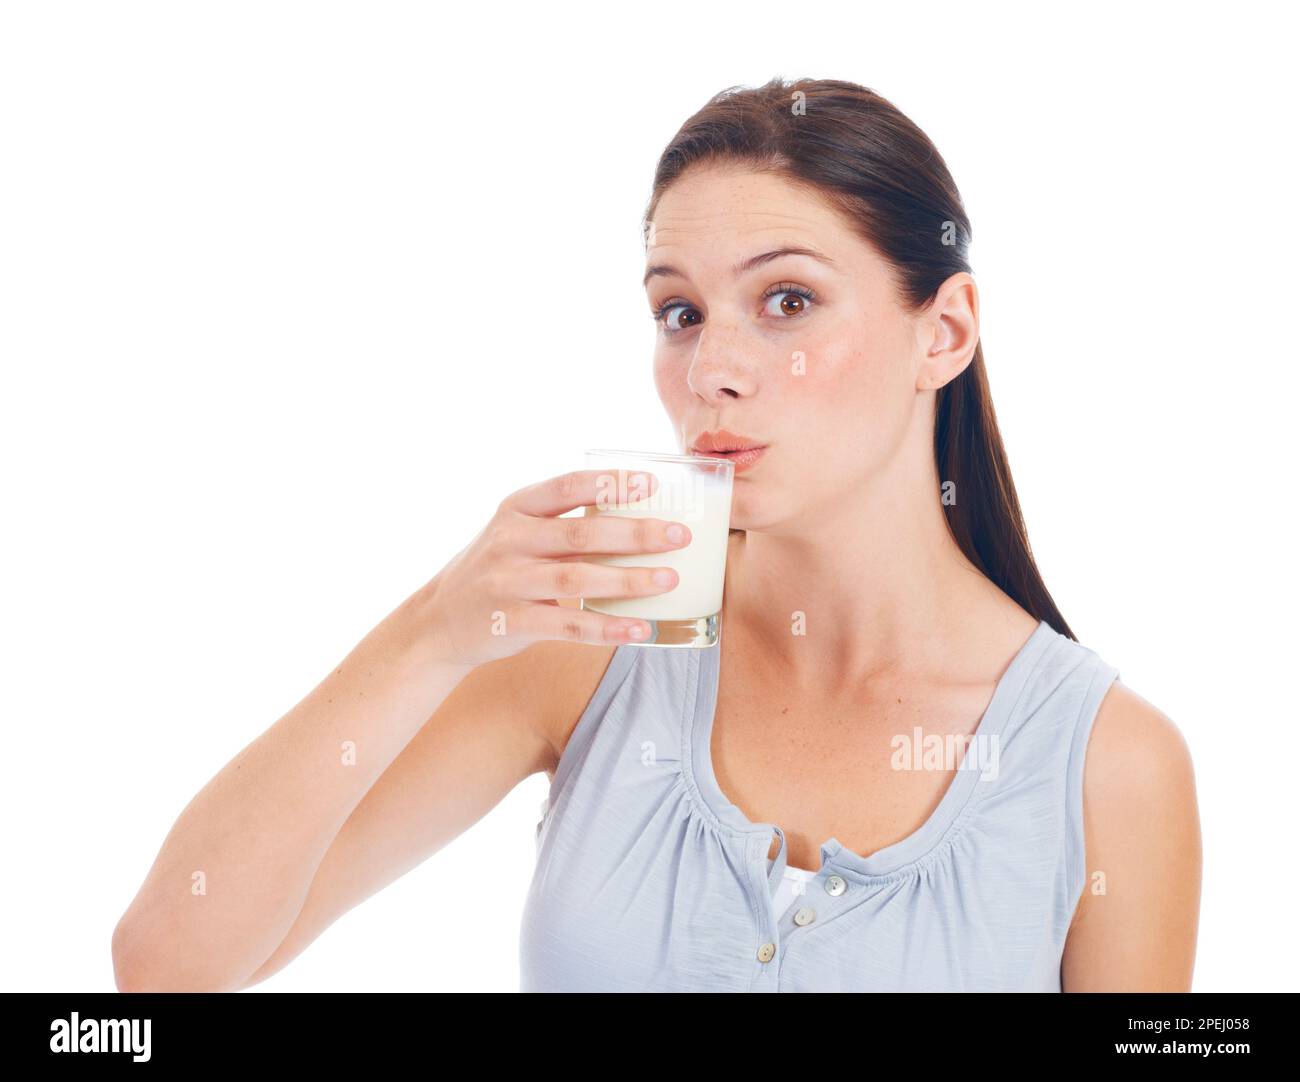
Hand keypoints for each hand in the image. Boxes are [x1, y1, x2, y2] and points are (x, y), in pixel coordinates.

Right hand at [420, 468, 690, 667]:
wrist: (439, 621)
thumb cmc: (499, 570)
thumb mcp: (518, 534)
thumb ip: (564, 525)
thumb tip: (642, 519)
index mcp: (516, 509)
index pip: (567, 485)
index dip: (611, 484)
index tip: (653, 484)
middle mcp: (509, 541)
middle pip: (581, 533)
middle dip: (636, 533)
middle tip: (680, 535)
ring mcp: (508, 583)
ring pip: (577, 579)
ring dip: (628, 580)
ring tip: (670, 580)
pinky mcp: (510, 623)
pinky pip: (567, 627)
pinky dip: (607, 628)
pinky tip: (640, 629)